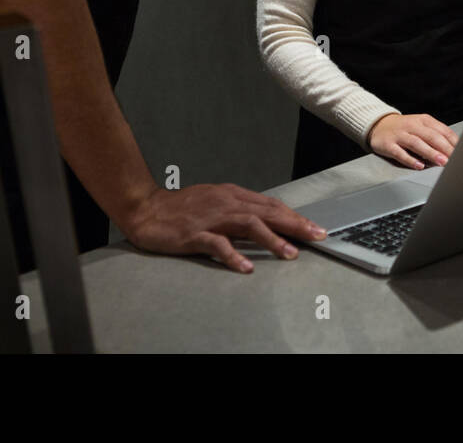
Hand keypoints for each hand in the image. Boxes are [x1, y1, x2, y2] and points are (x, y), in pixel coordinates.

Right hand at [120, 183, 326, 271]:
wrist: (146, 208)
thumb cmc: (182, 208)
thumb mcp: (216, 202)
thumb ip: (240, 210)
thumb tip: (268, 221)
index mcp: (233, 195)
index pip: (271, 205)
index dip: (294, 216)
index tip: (313, 227)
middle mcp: (226, 202)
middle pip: (267, 212)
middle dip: (294, 224)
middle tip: (316, 235)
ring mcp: (210, 217)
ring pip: (248, 225)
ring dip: (272, 239)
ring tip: (290, 253)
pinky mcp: (194, 233)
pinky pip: (217, 245)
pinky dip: (233, 256)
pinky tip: (246, 267)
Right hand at [367, 113, 457, 168]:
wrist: (379, 124)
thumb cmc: (404, 128)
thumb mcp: (422, 126)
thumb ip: (436, 136)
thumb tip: (453, 150)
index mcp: (424, 120)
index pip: (442, 130)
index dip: (453, 141)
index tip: (462, 151)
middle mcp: (412, 126)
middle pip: (432, 136)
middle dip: (445, 148)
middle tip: (454, 158)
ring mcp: (400, 135)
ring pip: (417, 143)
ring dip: (431, 153)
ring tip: (441, 161)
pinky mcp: (389, 144)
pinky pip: (400, 153)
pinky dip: (410, 159)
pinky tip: (419, 165)